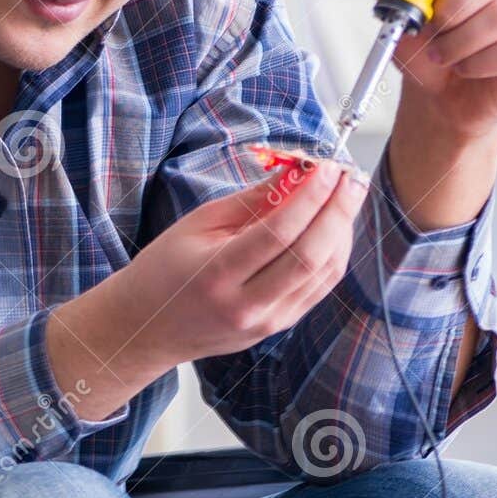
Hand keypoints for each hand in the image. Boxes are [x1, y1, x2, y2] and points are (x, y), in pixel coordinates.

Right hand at [48, 157, 370, 417]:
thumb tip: (295, 172)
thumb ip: (250, 201)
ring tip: (345, 197)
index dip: (310, 197)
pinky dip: (333, 253)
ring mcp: (267, 322)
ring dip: (341, 230)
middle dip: (337, 211)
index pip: (278, 233)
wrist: (147, 329)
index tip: (327, 168)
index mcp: (217, 275)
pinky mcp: (279, 328)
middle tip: (349, 178)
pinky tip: (333, 227)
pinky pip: (319, 288)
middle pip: (310, 256)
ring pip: (324, 273)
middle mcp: (247, 305)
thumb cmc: (164, 271)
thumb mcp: (196, 225)